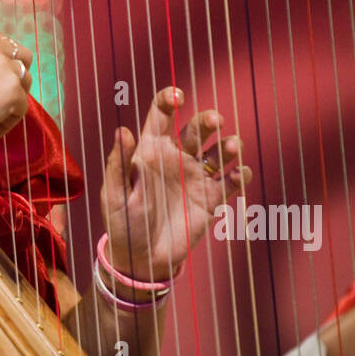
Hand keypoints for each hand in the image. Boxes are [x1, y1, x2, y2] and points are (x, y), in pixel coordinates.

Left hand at [101, 89, 251, 282]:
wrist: (142, 259)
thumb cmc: (122, 224)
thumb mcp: (114, 195)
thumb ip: (119, 165)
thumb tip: (123, 131)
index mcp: (151, 150)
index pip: (161, 115)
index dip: (169, 99)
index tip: (178, 96)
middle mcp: (176, 158)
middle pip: (197, 128)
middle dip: (208, 120)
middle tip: (216, 121)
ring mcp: (196, 177)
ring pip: (219, 152)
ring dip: (229, 146)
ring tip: (233, 149)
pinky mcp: (212, 199)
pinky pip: (231, 182)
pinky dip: (240, 175)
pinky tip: (239, 175)